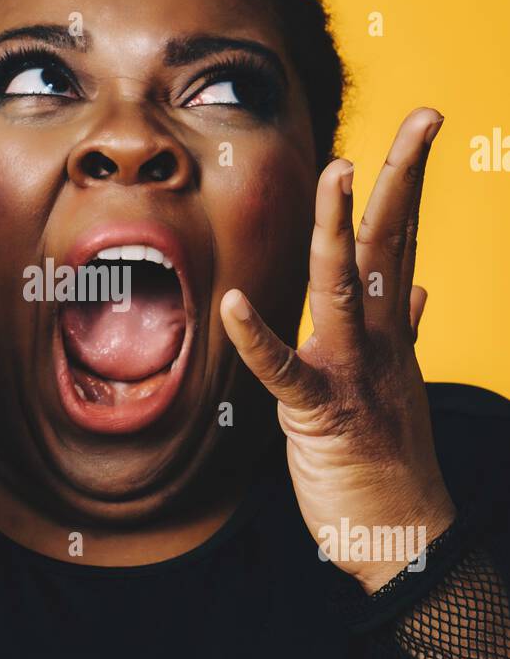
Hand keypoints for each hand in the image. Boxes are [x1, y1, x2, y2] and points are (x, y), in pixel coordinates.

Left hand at [220, 106, 455, 594]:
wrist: (406, 540)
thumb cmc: (391, 462)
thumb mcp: (400, 386)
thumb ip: (405, 333)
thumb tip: (422, 293)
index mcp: (393, 331)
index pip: (405, 240)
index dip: (410, 180)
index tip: (423, 123)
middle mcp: (382, 342)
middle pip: (396, 247)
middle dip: (403, 180)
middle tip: (420, 118)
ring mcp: (357, 376)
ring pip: (347, 292)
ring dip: (338, 232)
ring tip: (335, 173)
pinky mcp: (324, 417)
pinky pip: (287, 373)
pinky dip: (260, 340)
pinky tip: (234, 305)